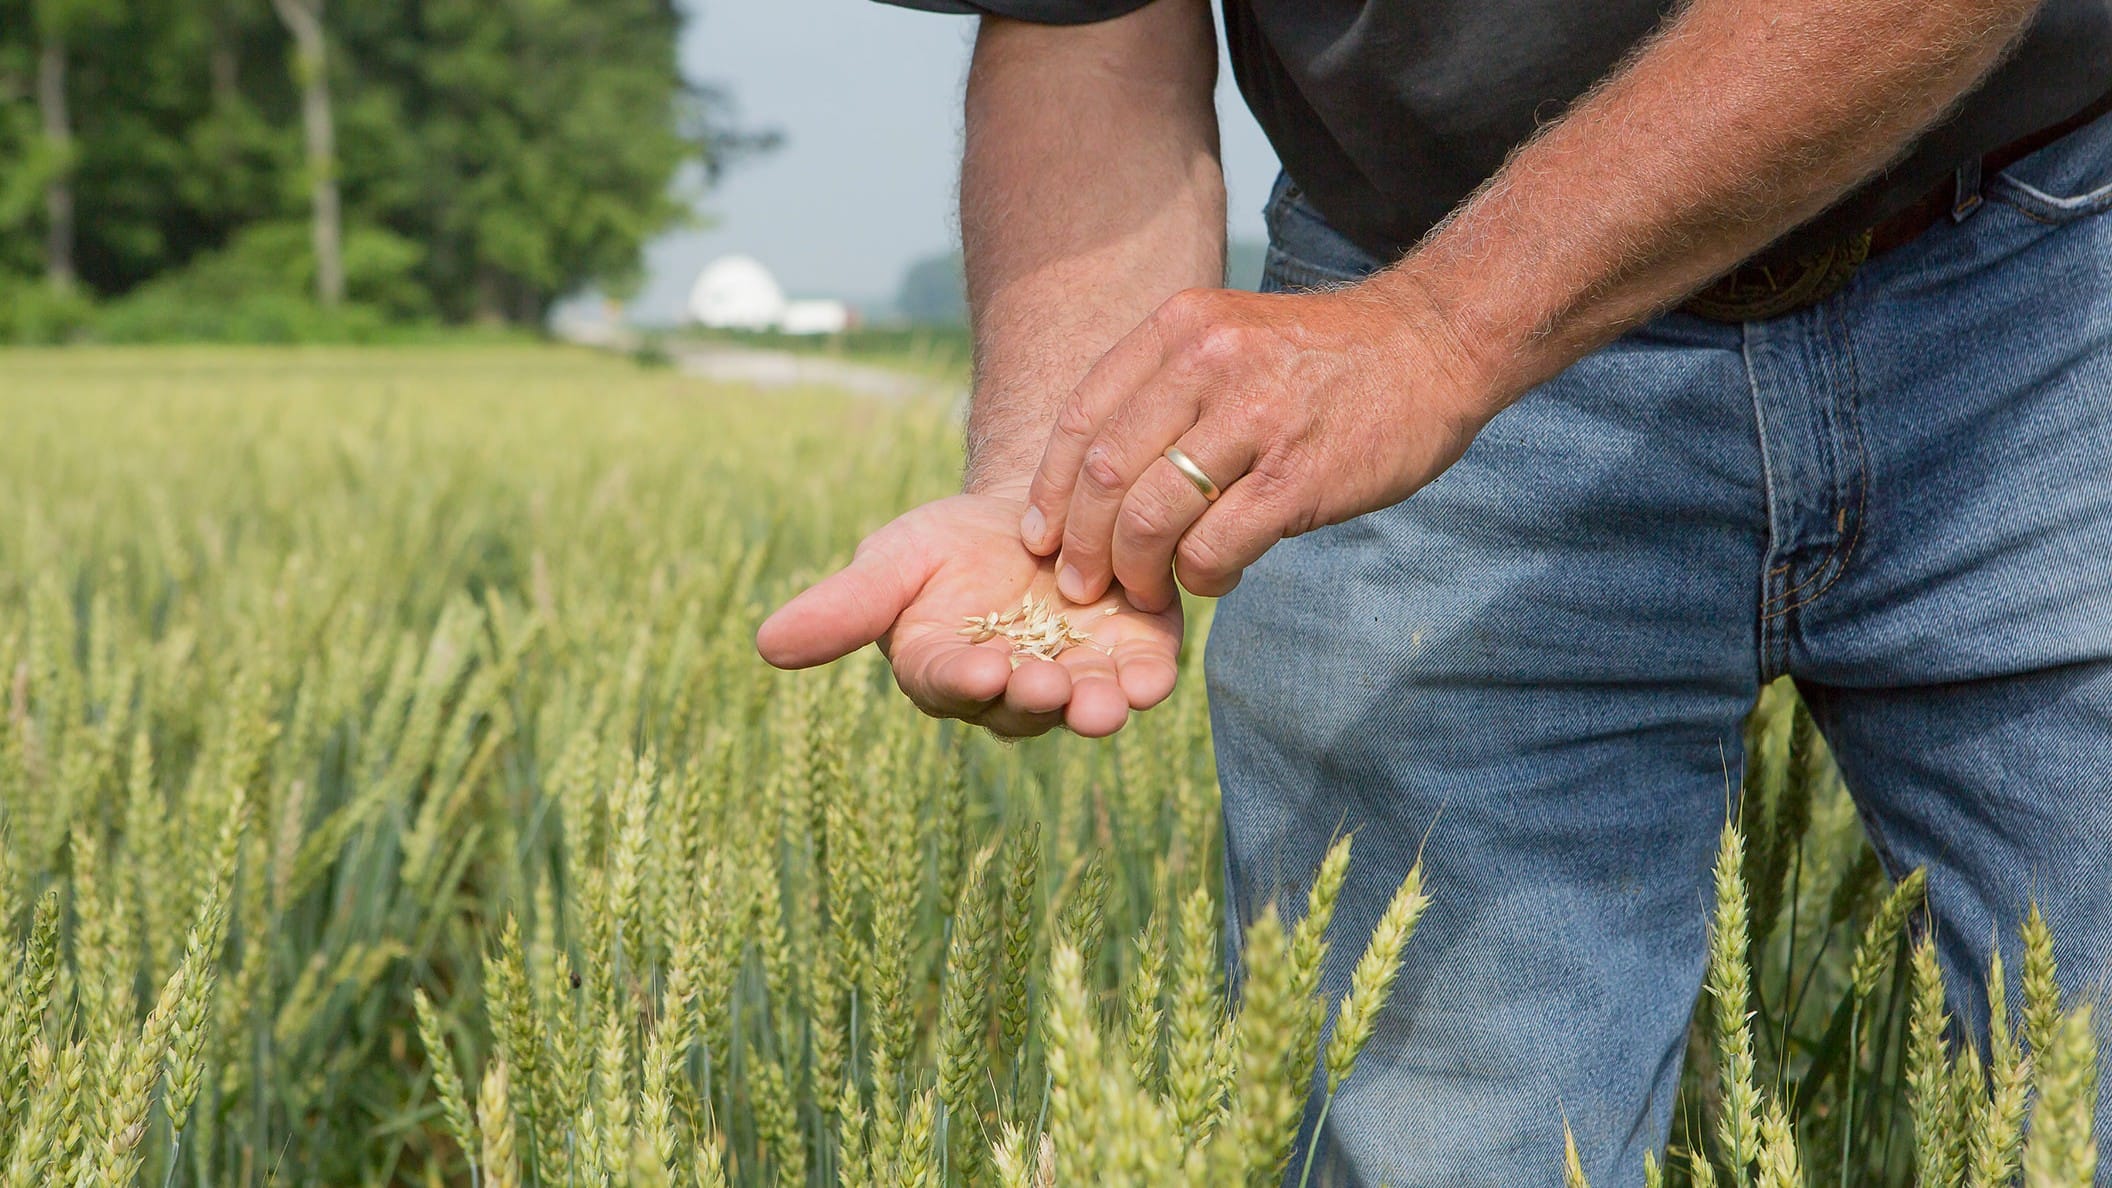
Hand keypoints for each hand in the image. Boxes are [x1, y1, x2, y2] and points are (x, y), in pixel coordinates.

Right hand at [756, 492, 1182, 737]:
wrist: (1035, 514)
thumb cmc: (947, 546)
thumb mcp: (892, 562)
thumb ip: (843, 606)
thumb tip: (765, 645)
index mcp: (944, 672)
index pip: (947, 683)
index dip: (963, 680)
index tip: (977, 670)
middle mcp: (1012, 692)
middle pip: (1023, 706)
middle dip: (1036, 698)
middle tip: (1047, 687)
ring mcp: (1077, 679)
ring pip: (1085, 703)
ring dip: (1096, 706)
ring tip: (1106, 703)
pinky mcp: (1133, 657)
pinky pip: (1141, 679)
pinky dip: (1149, 681)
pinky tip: (1155, 678)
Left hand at [1019, 283, 1487, 611]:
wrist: (1435, 343)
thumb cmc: (1324, 358)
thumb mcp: (1231, 336)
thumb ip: (1166, 389)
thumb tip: (1096, 479)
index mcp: (1179, 328)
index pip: (1081, 416)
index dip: (1050, 489)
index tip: (1042, 537)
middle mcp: (1208, 363)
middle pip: (1105, 475)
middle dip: (1082, 545)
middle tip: (1082, 586)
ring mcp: (1255, 419)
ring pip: (1150, 517)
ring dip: (1135, 572)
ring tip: (1144, 591)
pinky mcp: (1297, 477)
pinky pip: (1214, 547)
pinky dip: (1200, 578)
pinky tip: (1212, 579)